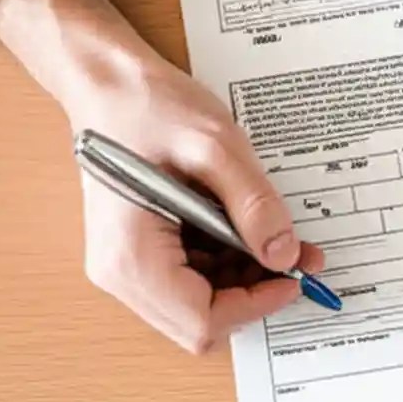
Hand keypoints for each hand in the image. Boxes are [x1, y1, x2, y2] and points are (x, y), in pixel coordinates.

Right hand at [0, 0, 319, 351]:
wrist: (105, 81)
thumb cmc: (146, 106)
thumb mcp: (214, 146)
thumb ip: (254, 204)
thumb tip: (284, 254)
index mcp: (132, 257)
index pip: (202, 320)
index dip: (256, 304)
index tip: (294, 274)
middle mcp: (121, 273)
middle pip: (200, 319)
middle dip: (254, 292)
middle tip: (297, 255)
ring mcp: (126, 264)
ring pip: (198, 301)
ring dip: (244, 275)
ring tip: (279, 235)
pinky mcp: (138, 251)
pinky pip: (190, 275)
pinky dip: (225, 259)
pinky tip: (244, 225)